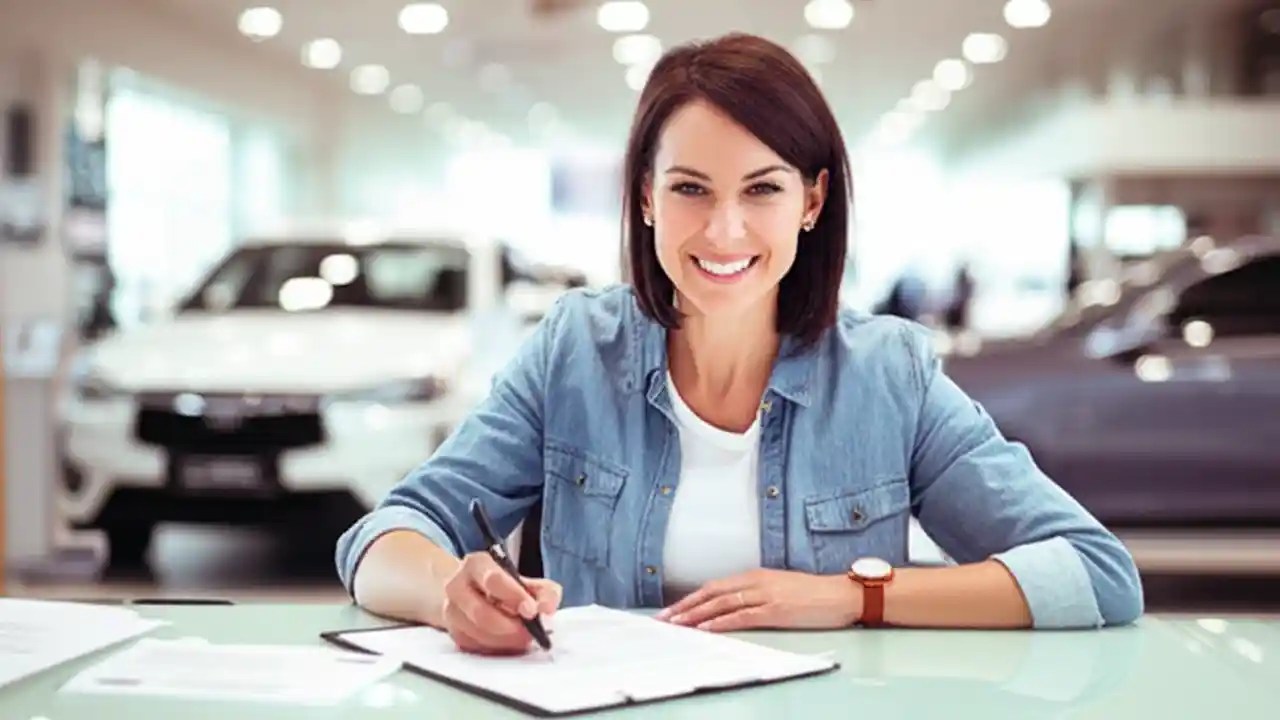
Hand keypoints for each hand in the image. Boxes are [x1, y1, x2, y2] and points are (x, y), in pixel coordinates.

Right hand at [440, 551, 561, 654]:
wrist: (478, 596)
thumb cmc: (507, 588)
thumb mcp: (531, 583)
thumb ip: (545, 593)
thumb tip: (547, 609)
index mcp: (476, 564)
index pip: (493, 580)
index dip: (514, 597)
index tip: (531, 611)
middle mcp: (456, 585)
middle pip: (481, 612)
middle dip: (510, 627)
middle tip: (529, 633)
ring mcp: (450, 611)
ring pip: (477, 633)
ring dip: (504, 640)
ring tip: (522, 638)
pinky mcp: (452, 633)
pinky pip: (474, 647)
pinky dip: (495, 648)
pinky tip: (507, 642)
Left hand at [656, 569, 861, 631]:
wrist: (840, 594)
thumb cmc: (812, 594)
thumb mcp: (778, 586)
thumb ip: (755, 592)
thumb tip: (732, 604)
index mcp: (755, 575)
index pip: (714, 586)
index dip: (691, 598)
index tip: (672, 609)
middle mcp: (756, 582)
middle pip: (711, 593)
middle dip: (685, 606)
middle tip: (664, 618)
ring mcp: (765, 595)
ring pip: (721, 604)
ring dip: (697, 615)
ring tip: (677, 624)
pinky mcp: (775, 610)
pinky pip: (742, 616)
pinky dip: (721, 622)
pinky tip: (707, 628)